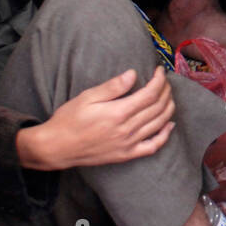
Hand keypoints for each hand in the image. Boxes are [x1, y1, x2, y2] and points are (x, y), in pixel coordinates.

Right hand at [19, 67, 175, 170]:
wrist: (56, 148)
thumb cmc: (68, 120)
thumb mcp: (87, 97)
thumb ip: (112, 86)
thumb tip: (133, 74)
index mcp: (118, 113)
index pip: (150, 94)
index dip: (159, 80)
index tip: (159, 71)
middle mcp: (127, 130)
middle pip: (158, 107)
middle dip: (166, 91)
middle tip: (165, 81)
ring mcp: (128, 144)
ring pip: (159, 124)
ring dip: (168, 107)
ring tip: (168, 95)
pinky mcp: (126, 155)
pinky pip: (153, 146)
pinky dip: (165, 135)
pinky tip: (169, 125)